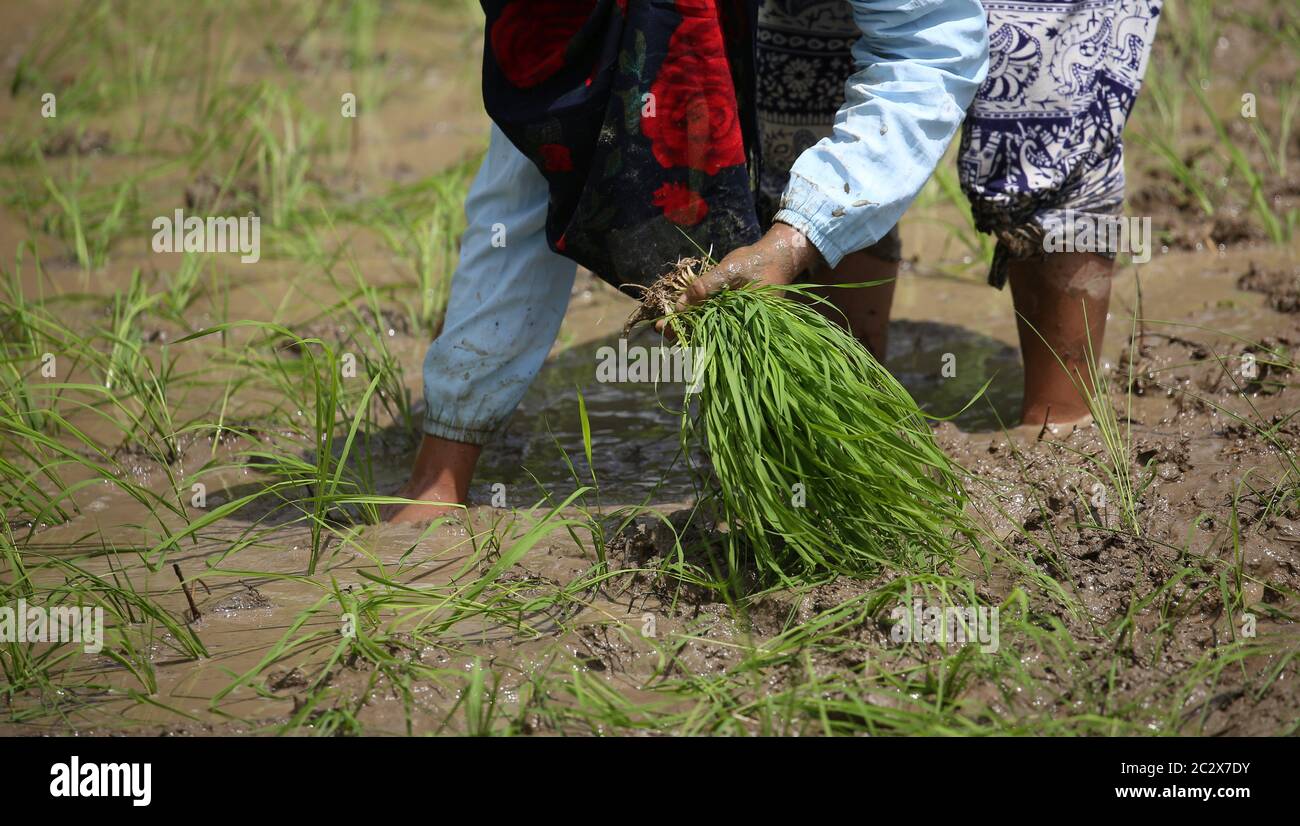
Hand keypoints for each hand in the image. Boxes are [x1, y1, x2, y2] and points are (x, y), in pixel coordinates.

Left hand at [656, 223, 820, 331]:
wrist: (777, 256)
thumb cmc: (755, 263)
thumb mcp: (729, 270)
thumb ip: (706, 287)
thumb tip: (680, 305)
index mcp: (736, 321)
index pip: (706, 335)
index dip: (683, 333)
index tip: (664, 330)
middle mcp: (735, 324)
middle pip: (704, 336)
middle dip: (681, 332)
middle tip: (660, 328)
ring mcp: (733, 317)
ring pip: (706, 328)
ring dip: (686, 325)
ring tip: (665, 324)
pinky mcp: (731, 308)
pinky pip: (712, 317)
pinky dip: (696, 316)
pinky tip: (681, 314)